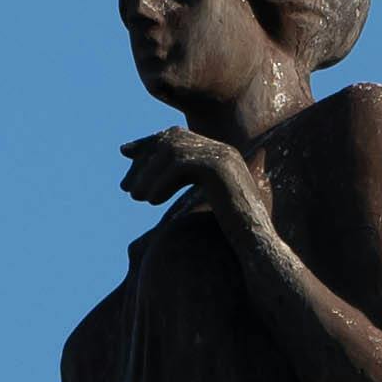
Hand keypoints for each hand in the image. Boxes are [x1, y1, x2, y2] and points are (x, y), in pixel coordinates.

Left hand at [119, 123, 273, 232]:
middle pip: (171, 139)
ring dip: (148, 174)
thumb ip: (184, 189)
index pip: (177, 136)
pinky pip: (179, 165)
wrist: (257, 245)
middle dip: (143, 159)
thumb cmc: (231, 235)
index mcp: (220, 155)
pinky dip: (160, 182)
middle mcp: (223, 150)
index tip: (125, 152)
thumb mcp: (203, 205)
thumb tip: (151, 186)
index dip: (149, 142)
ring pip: (171, 151)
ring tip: (134, 198)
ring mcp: (224, 157)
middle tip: (124, 186)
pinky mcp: (219, 168)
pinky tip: (151, 201)